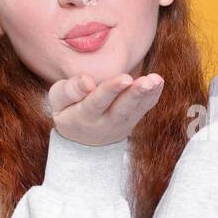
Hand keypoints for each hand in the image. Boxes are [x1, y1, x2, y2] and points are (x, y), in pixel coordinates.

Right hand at [47, 71, 164, 145]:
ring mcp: (121, 124)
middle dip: (134, 94)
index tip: (125, 78)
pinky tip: (159, 82)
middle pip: (121, 109)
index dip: (111, 90)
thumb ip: (69, 90)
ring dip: (147, 94)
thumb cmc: (68, 110)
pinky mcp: (132, 122)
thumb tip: (87, 81)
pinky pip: (144, 109)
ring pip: (135, 110)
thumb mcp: (58, 101)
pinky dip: (153, 96)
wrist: (82, 139)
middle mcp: (105, 123)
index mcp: (83, 116)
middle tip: (147, 81)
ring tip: (156, 80)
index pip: (97, 102)